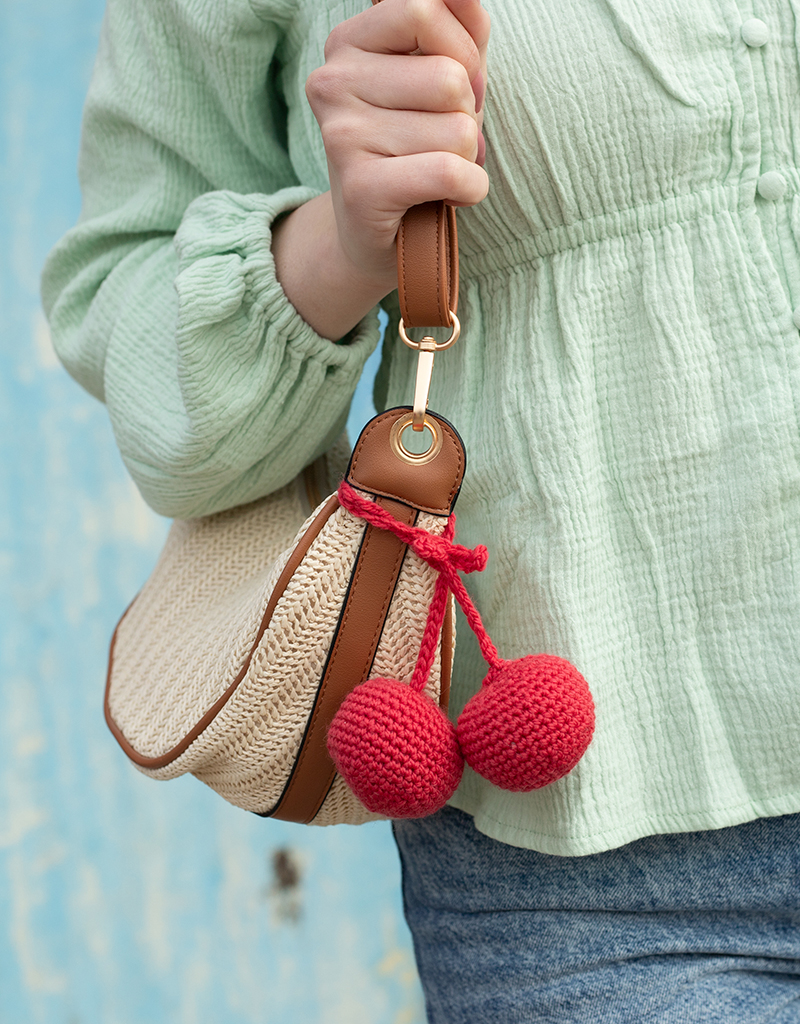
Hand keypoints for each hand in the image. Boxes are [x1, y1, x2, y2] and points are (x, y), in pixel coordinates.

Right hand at [305, 0, 489, 291]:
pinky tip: (451, 196)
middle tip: (444, 139)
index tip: (458, 84)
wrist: (376, 236)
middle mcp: (333, 84)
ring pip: (457, 129)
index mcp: (347, 44)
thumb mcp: (438, 75)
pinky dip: (471, 189)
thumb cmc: (415, 147)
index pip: (424, 9)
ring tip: (436, 169)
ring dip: (467, 157)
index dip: (464, 51)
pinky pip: (450, 172)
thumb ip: (457, 24)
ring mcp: (341, 136)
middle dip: (468, 114)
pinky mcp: (361, 188)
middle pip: (449, 77)